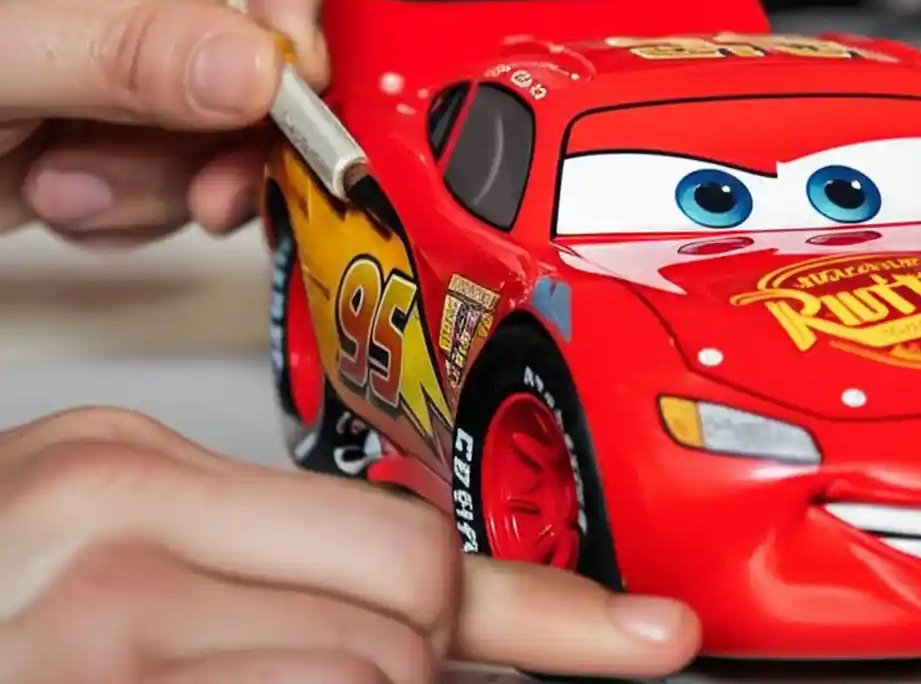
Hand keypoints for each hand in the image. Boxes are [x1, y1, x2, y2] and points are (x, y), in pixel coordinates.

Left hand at [0, 0, 328, 244]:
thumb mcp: (5, 58)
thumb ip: (130, 57)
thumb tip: (257, 69)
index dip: (291, 6)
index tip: (296, 83)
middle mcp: (126, 4)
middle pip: (254, 64)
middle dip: (227, 141)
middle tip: (208, 192)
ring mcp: (128, 81)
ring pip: (223, 140)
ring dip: (155, 190)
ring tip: (64, 188)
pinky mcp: (121, 146)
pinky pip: (182, 187)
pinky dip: (131, 218)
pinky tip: (67, 204)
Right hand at [0, 408, 700, 681]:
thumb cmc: (0, 615)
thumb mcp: (126, 560)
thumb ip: (286, 566)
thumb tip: (457, 616)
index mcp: (123, 472)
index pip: (405, 541)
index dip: (544, 612)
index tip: (642, 638)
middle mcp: (106, 533)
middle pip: (408, 613)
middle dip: (418, 670)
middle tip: (340, 671)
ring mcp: (89, 636)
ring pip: (373, 682)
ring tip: (246, 678)